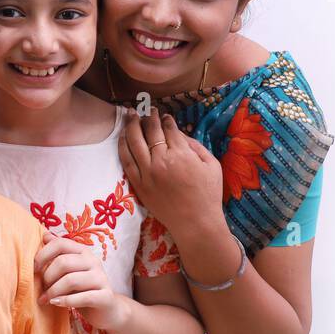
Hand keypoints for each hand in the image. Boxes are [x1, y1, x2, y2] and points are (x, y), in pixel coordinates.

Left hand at [34, 233, 127, 332]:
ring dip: (53, 291)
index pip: (60, 243)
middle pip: (63, 262)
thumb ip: (58, 254)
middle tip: (42, 289)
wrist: (105, 309)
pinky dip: (66, 301)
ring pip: (71, 280)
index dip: (42, 255)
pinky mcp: (105, 296)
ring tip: (46, 299)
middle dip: (47, 277)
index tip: (34, 269)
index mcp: (83, 251)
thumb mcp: (69, 270)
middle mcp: (94, 261)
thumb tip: (45, 235)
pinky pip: (83, 297)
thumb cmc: (81, 289)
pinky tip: (56, 304)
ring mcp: (101, 278)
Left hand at [118, 110, 223, 236]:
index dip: (165, 119)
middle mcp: (162, 161)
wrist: (195, 223)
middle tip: (146, 110)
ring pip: (134, 142)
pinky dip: (122, 145)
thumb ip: (196, 146)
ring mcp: (147, 173)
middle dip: (148, 117)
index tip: (164, 115)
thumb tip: (179, 133)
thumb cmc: (208, 195)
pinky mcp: (138, 184)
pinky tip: (122, 136)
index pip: (169, 129)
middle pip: (150, 131)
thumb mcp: (212, 165)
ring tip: (129, 114)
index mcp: (182, 154)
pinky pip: (126, 160)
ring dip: (131, 125)